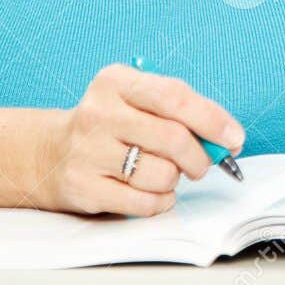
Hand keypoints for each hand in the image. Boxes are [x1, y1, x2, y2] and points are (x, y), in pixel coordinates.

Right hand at [38, 63, 244, 215]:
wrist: (51, 154)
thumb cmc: (112, 127)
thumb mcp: (139, 102)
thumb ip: (183, 113)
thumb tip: (228, 140)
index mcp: (116, 81)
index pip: (174, 96)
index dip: (212, 119)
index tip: (234, 138)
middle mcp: (98, 112)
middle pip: (173, 138)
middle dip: (199, 157)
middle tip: (200, 164)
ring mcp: (87, 150)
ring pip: (162, 174)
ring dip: (175, 180)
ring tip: (163, 174)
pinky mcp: (83, 186)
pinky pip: (144, 203)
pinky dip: (160, 201)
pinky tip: (150, 191)